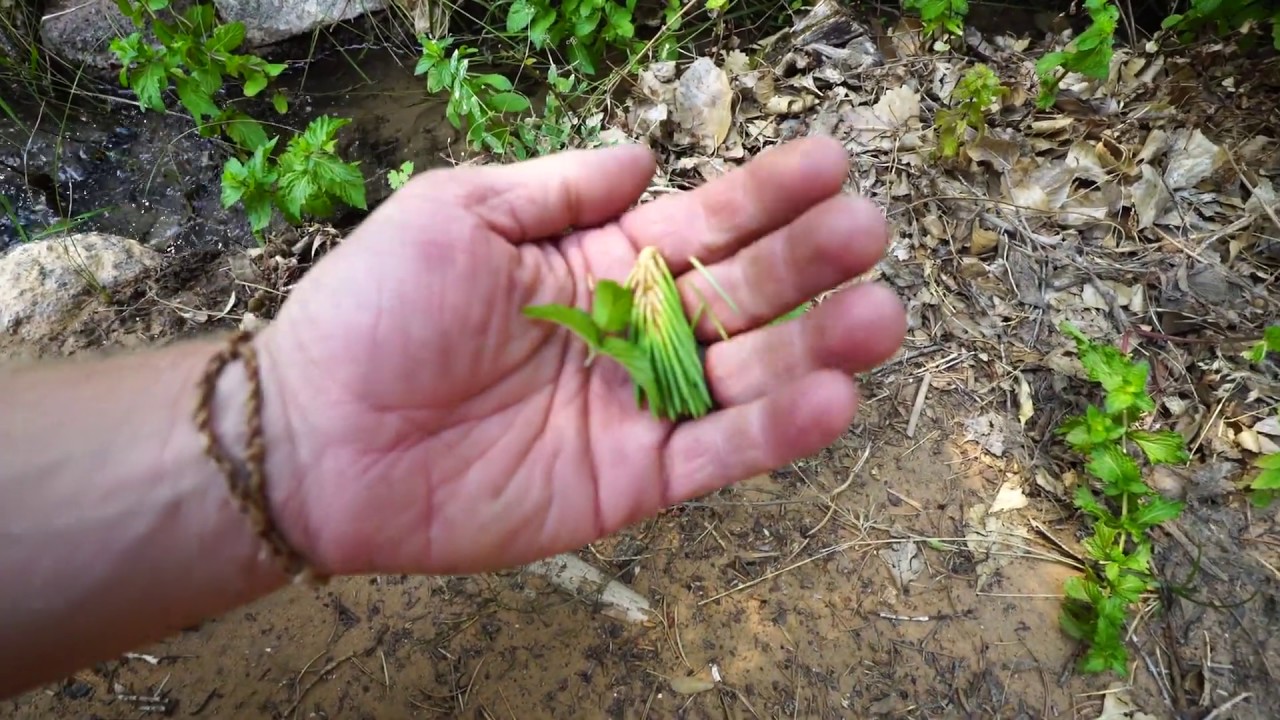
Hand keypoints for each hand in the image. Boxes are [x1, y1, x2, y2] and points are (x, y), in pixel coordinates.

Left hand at [256, 136, 906, 576]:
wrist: (317, 435)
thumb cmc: (373, 310)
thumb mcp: (455, 213)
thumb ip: (557, 187)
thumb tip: (646, 156)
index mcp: (600, 259)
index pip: (704, 220)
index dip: (767, 193)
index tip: (830, 164)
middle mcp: (634, 330)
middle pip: (742, 292)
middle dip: (807, 261)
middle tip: (867, 235)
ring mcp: (637, 407)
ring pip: (746, 376)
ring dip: (815, 347)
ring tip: (877, 317)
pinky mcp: (630, 481)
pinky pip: (714, 455)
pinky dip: (773, 434)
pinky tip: (831, 402)